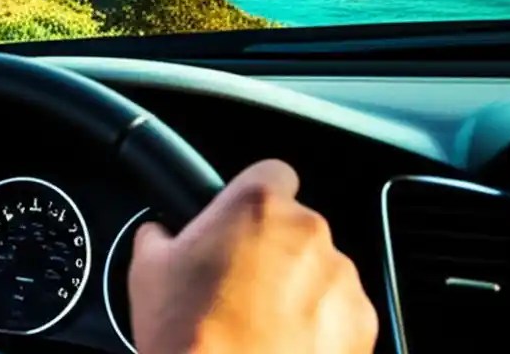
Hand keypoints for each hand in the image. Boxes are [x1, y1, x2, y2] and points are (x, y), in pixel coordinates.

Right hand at [127, 160, 376, 353]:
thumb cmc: (192, 336)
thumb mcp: (147, 270)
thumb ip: (161, 234)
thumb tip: (162, 233)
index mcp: (258, 205)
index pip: (270, 172)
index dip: (251, 198)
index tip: (238, 222)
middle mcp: (308, 232)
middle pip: (295, 225)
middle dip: (272, 248)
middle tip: (237, 284)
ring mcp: (341, 278)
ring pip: (320, 268)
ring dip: (297, 286)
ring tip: (259, 323)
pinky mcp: (362, 322)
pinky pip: (341, 311)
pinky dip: (321, 324)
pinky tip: (284, 344)